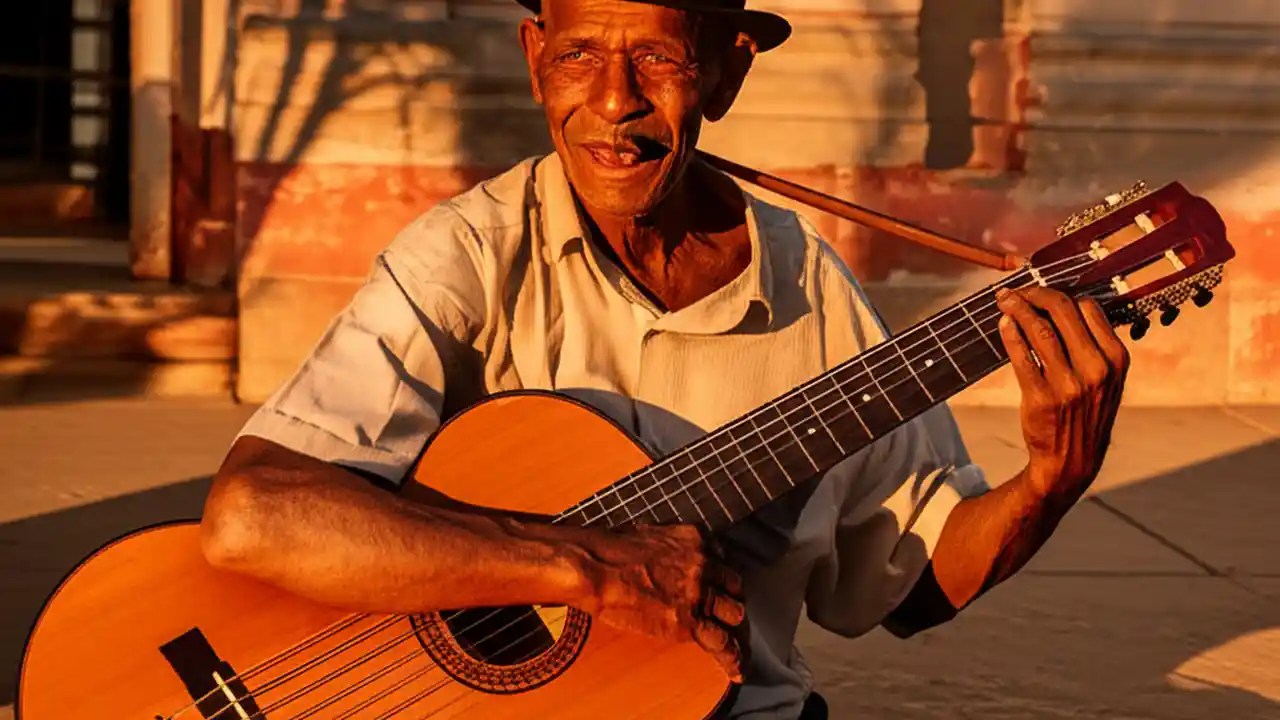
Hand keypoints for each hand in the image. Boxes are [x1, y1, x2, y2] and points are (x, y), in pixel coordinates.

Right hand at [577, 524, 747, 682]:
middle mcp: (704, 564)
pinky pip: (721, 642)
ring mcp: (699, 593)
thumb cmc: (610, 550)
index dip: (720, 574)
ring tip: (736, 643)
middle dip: (730, 598)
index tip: (719, 583)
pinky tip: (736, 670)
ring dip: (731, 626)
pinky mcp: (689, 622)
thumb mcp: (649, 535)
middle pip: (734, 585)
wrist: (597, 570)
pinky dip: (731, 658)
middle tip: (725, 611)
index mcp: (695, 539)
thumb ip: (668, 547)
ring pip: (734, 613)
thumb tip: (665, 558)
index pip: (723, 558)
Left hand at [995, 286, 1129, 501]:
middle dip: (1035, 294)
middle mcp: (1097, 369)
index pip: (1088, 307)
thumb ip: (1093, 345)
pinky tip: (1003, 324)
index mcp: (1116, 359)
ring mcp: (1069, 384)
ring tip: (1004, 301)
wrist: (1073, 460)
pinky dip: (1009, 335)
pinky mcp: (1041, 398)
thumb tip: (1064, 305)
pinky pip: (1021, 357)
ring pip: (1040, 330)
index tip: (1040, 293)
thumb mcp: (1106, 379)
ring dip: (1017, 309)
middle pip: (1063, 311)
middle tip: (1015, 293)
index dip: (1059, 294)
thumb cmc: (1086, 412)